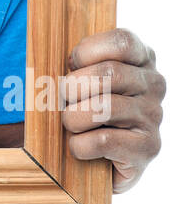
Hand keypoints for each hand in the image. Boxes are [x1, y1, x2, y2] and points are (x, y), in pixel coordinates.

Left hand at [61, 28, 164, 191]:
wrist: (100, 161)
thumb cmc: (86, 109)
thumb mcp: (83, 77)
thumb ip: (75, 63)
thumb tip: (48, 63)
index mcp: (142, 58)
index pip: (121, 42)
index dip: (86, 52)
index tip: (71, 66)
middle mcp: (154, 84)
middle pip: (109, 73)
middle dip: (73, 88)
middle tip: (62, 101)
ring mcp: (154, 116)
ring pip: (103, 107)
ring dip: (73, 118)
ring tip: (70, 125)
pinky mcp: (148, 147)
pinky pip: (102, 141)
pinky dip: (79, 145)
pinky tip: (79, 146)